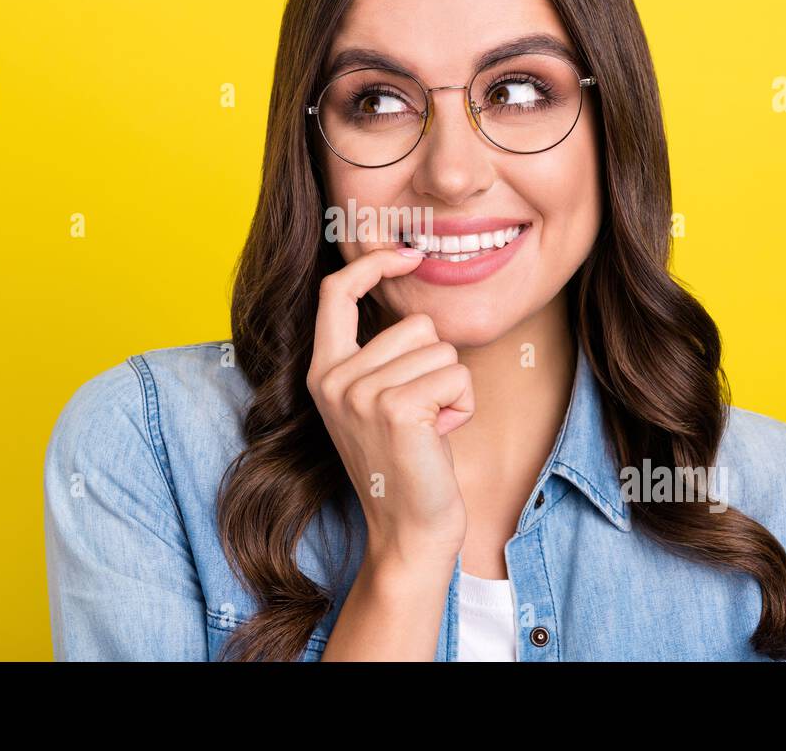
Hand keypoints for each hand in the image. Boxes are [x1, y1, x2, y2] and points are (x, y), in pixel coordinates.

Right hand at [307, 247, 474, 569]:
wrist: (409, 530)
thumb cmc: (405, 461)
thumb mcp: (373, 400)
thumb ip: (377, 353)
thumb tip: (407, 283)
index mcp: (323, 371)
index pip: (337, 292)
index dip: (373, 265)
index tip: (408, 256)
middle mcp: (334, 379)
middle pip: (413, 324)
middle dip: (435, 364)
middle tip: (420, 413)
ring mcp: (361, 393)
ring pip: (441, 350)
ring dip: (450, 387)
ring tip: (429, 427)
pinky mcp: (397, 409)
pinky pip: (456, 375)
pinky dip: (462, 405)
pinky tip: (441, 436)